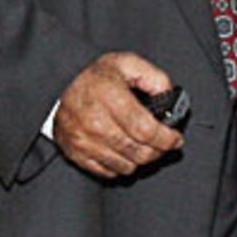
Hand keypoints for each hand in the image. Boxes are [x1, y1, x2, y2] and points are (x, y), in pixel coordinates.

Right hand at [53, 51, 183, 178]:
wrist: (60, 83)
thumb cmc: (98, 75)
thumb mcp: (129, 64)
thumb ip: (155, 79)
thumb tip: (169, 99)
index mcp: (109, 97)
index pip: (146, 131)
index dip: (166, 139)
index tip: (175, 139)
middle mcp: (93, 121)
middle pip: (139, 153)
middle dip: (158, 151)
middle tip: (163, 144)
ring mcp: (82, 140)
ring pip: (126, 166)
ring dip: (140, 159)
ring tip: (142, 145)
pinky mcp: (75, 153)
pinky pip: (108, 172)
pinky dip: (121, 165)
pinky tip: (123, 150)